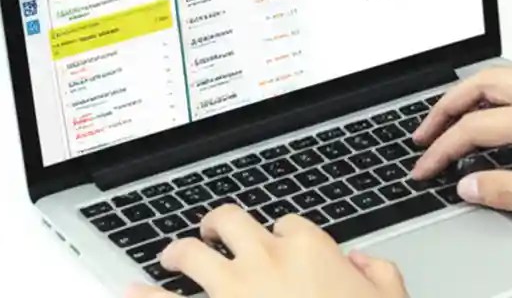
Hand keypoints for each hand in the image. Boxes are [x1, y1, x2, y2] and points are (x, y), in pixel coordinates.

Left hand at [126, 205, 408, 297]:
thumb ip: (380, 274)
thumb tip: (363, 263)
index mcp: (311, 250)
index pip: (288, 225)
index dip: (281, 236)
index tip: (279, 248)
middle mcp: (266, 260)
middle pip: (231, 222)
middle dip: (218, 225)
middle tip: (211, 232)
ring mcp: (232, 290)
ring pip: (192, 253)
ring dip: (178, 251)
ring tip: (171, 256)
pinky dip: (143, 297)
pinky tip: (131, 292)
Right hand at [411, 63, 511, 227]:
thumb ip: (510, 191)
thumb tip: (468, 186)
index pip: (474, 128)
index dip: (441, 149)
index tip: (423, 167)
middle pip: (480, 85)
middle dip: (444, 107)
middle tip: (424, 134)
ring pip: (504, 73)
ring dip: (472, 91)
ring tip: (454, 116)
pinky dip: (500, 85)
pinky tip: (502, 105)